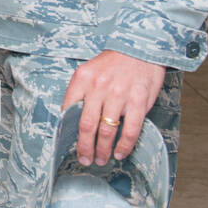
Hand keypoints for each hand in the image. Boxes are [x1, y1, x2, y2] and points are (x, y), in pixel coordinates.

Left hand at [61, 50, 165, 165]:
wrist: (140, 48)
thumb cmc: (112, 64)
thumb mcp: (89, 71)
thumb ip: (81, 93)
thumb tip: (72, 121)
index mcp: (82, 79)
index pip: (68, 110)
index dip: (67, 131)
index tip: (68, 144)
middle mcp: (98, 87)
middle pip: (87, 125)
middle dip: (84, 147)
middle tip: (85, 159)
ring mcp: (119, 95)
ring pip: (107, 130)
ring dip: (103, 150)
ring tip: (101, 160)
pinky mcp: (139, 101)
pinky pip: (130, 130)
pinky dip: (124, 146)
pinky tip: (119, 153)